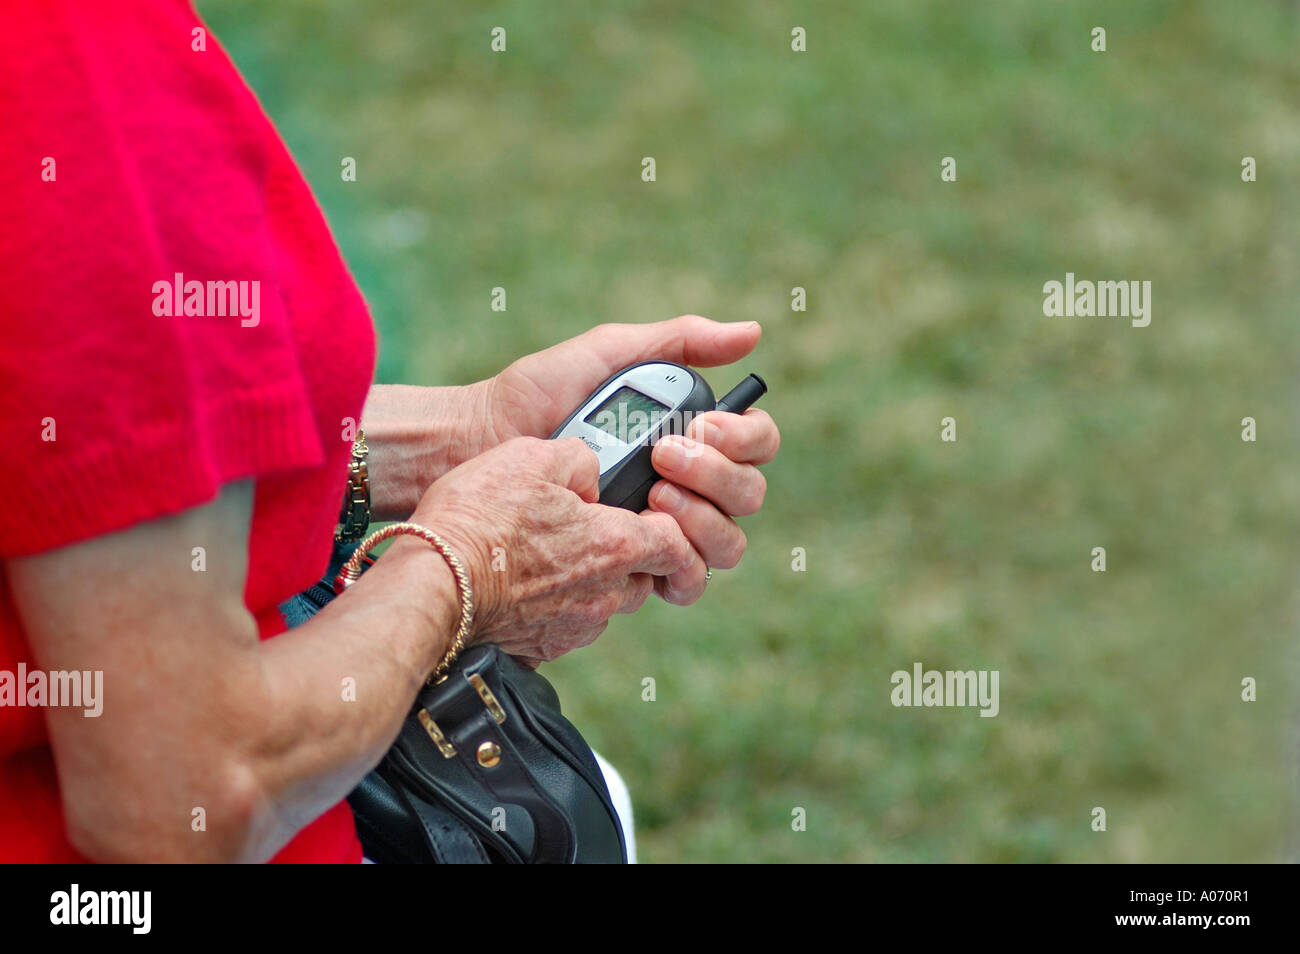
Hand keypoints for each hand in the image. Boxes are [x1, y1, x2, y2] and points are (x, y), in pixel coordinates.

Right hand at [412, 436, 692, 665]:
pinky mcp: (543, 648)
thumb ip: (581, 459)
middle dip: (628, 555)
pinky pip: (567, 625)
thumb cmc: (478, 517)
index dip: (675, 529)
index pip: (679, 546)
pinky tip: (523, 582)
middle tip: (589, 528)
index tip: (655, 515)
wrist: (430, 583)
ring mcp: (574, 628)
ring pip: (605, 603)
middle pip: (643, 576)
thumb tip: (593, 475)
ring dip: (591, 581)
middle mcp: (604, 595)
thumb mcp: (533, 457)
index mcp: (614, 547)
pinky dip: (556, 605)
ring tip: (548, 553)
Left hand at [485, 315, 778, 602]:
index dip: (743, 437)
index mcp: (691, 438)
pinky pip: (688, 584)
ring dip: (703, 518)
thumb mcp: (605, 355)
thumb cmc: (534, 398)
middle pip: (748, 494)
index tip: (701, 423)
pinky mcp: (636, 569)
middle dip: (716, 473)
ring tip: (651, 495)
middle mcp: (688, 488)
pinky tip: (646, 539)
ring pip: (728, 542)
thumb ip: (676, 341)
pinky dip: (682, 567)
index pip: (755, 443)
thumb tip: (752, 333)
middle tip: (664, 456)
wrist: (477, 447)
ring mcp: (664, 532)